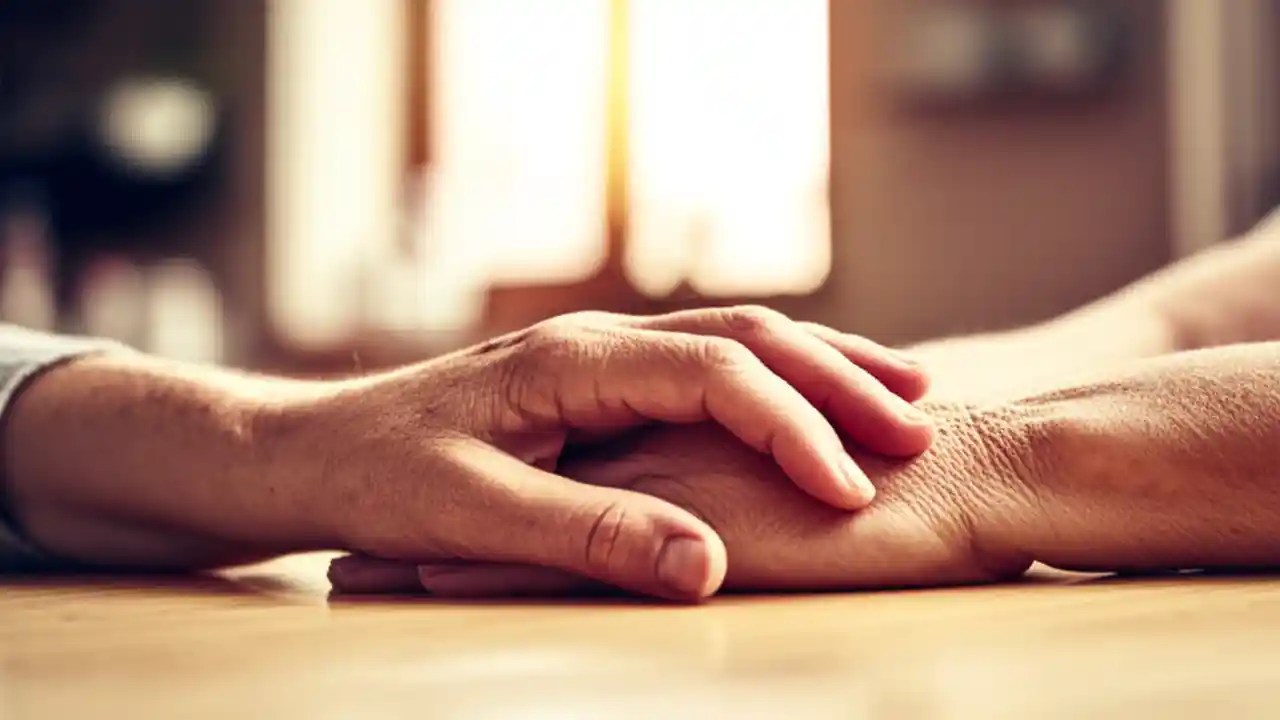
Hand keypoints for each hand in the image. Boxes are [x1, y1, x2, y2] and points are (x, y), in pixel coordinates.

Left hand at [259, 307, 931, 600]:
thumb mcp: (475, 515)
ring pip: (736, 340)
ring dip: (819, 369)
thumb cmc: (375, 473)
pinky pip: (708, 362)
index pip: (716, 369)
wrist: (295, 450)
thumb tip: (700, 570)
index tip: (856, 482)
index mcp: (571, 362)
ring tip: (898, 399)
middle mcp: (594, 346)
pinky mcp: (589, 385)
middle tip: (920, 418)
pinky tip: (806, 405)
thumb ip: (590, 539)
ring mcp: (594, 360)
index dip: (795, 421)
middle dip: (838, 375)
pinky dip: (776, 379)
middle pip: (746, 335)